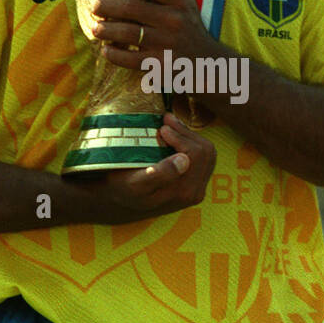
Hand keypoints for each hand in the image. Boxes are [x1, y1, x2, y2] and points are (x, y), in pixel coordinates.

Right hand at [63, 113, 215, 222]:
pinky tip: (172, 135)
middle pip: (206, 151)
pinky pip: (201, 156)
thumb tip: (184, 160)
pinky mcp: (192, 182)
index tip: (162, 128)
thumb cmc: (121, 189)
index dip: (181, 136)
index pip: (198, 154)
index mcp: (185, 191)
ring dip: (188, 135)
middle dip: (186, 132)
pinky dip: (189, 141)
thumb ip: (161, 173)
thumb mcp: (135, 183)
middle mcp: (195, 192)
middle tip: (164, 120)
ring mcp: (196, 187)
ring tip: (167, 124)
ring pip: (207, 152)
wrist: (116, 202)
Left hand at [90, 0, 211, 69]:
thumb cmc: (191, 25)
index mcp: (178, 1)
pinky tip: (107, 50)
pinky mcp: (160, 66)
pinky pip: (129, 59)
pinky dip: (114, 54)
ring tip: (96, 28)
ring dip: (106, 31)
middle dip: (107, 6)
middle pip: (132, 8)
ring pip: (128, 34)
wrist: (207, 64)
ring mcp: (166, 45)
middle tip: (95, 6)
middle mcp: (173, 21)